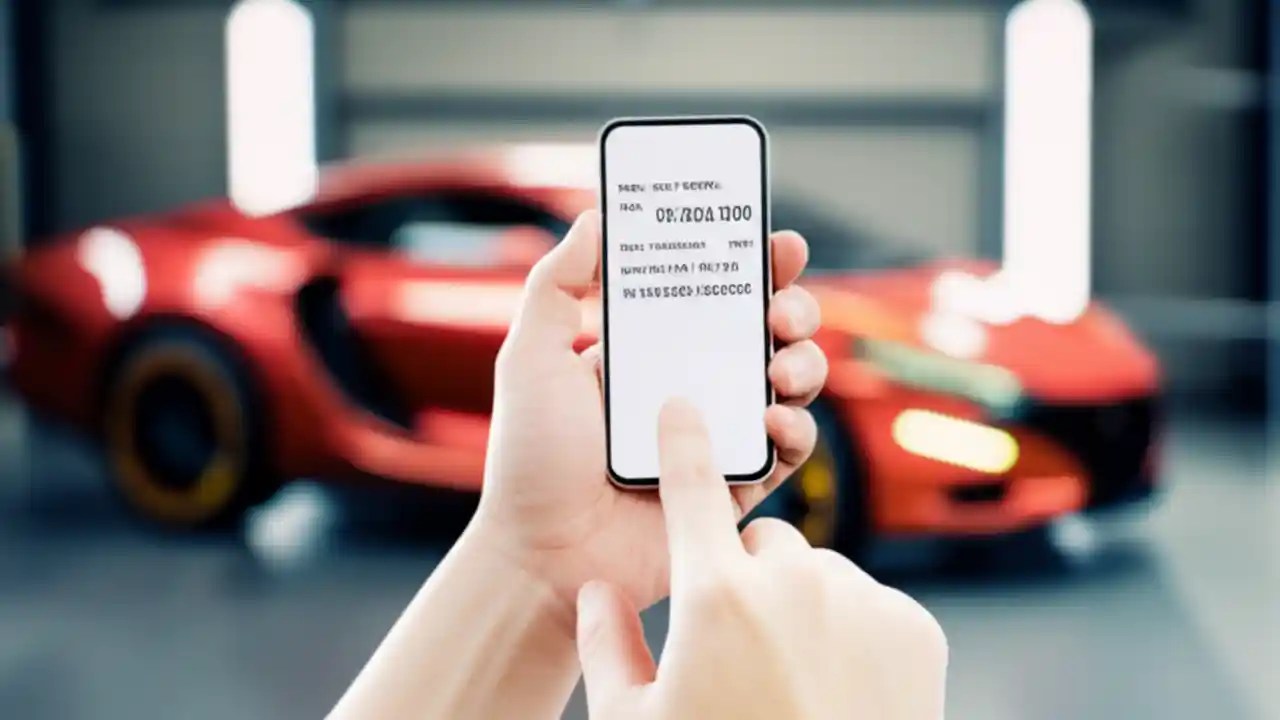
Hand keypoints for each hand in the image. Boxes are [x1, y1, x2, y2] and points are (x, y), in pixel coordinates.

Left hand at [474, 210, 826, 610]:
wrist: (543, 555)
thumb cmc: (531, 458)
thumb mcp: (529, 356)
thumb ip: (556, 283)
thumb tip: (598, 215)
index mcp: (650, 348)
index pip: (713, 290)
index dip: (751, 262)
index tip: (773, 241)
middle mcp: (691, 384)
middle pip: (767, 331)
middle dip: (792, 307)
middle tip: (781, 309)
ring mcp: (719, 434)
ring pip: (790, 384)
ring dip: (804, 364)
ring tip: (782, 369)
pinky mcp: (736, 486)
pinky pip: (786, 451)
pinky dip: (795, 430)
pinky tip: (775, 421)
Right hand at [575, 401, 947, 719]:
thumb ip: (607, 644)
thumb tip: (597, 589)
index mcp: (715, 597)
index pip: (692, 488)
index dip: (683, 441)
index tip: (683, 405)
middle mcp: (794, 582)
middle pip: (762, 544)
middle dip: (747, 577)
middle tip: (740, 644)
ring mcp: (862, 601)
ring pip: (819, 575)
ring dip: (803, 607)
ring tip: (796, 678)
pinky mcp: (914, 627)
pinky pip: (871, 605)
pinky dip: (855, 633)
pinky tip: (841, 688)